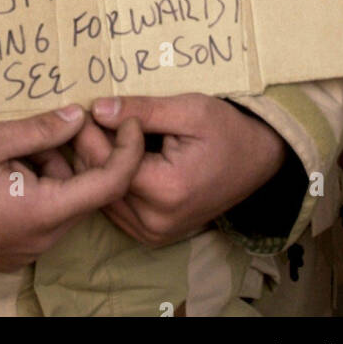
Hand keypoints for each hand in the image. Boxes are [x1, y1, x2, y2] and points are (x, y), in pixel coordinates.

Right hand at [0, 104, 143, 270]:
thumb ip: (39, 127)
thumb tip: (78, 115)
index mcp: (47, 210)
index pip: (112, 182)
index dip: (129, 149)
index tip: (131, 120)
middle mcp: (48, 235)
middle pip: (86, 187)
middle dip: (76, 151)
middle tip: (51, 122)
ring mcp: (33, 246)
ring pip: (64, 198)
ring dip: (53, 167)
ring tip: (16, 145)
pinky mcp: (19, 248)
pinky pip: (46, 212)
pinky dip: (39, 184)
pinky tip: (10, 166)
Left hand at [71, 94, 287, 248]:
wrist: (256, 161)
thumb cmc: (226, 130)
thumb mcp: (189, 109)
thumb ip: (143, 110)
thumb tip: (98, 109)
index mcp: (165, 190)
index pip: (105, 162)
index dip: (89, 133)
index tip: (86, 107)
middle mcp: (156, 221)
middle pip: (100, 182)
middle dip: (89, 147)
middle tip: (88, 117)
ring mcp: (154, 233)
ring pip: (103, 197)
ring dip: (97, 166)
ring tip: (100, 133)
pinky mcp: (153, 235)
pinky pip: (116, 208)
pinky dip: (110, 183)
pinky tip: (114, 157)